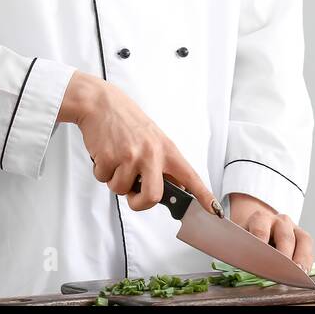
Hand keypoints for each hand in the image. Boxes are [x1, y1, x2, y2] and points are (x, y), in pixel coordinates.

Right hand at [61, 71, 219, 214]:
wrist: (100, 103)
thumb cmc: (126, 121)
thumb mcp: (153, 138)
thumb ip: (162, 162)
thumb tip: (171, 187)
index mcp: (166, 149)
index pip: (190, 176)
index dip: (203, 195)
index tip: (214, 210)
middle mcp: (152, 153)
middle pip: (153, 197)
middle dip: (140, 203)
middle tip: (133, 195)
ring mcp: (131, 156)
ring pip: (121, 190)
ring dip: (115, 180)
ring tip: (115, 158)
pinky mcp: (110, 157)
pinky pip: (104, 179)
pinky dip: (101, 171)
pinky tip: (104, 153)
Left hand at [227, 192, 314, 272]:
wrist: (260, 227)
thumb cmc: (250, 239)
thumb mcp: (241, 240)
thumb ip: (240, 250)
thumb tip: (237, 270)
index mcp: (259, 218)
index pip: (261, 231)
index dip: (262, 245)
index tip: (260, 260)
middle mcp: (279, 220)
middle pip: (284, 237)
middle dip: (284, 255)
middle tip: (281, 271)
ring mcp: (293, 227)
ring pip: (301, 240)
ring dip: (300, 258)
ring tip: (298, 273)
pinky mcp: (303, 236)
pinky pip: (309, 247)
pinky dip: (308, 261)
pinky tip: (305, 273)